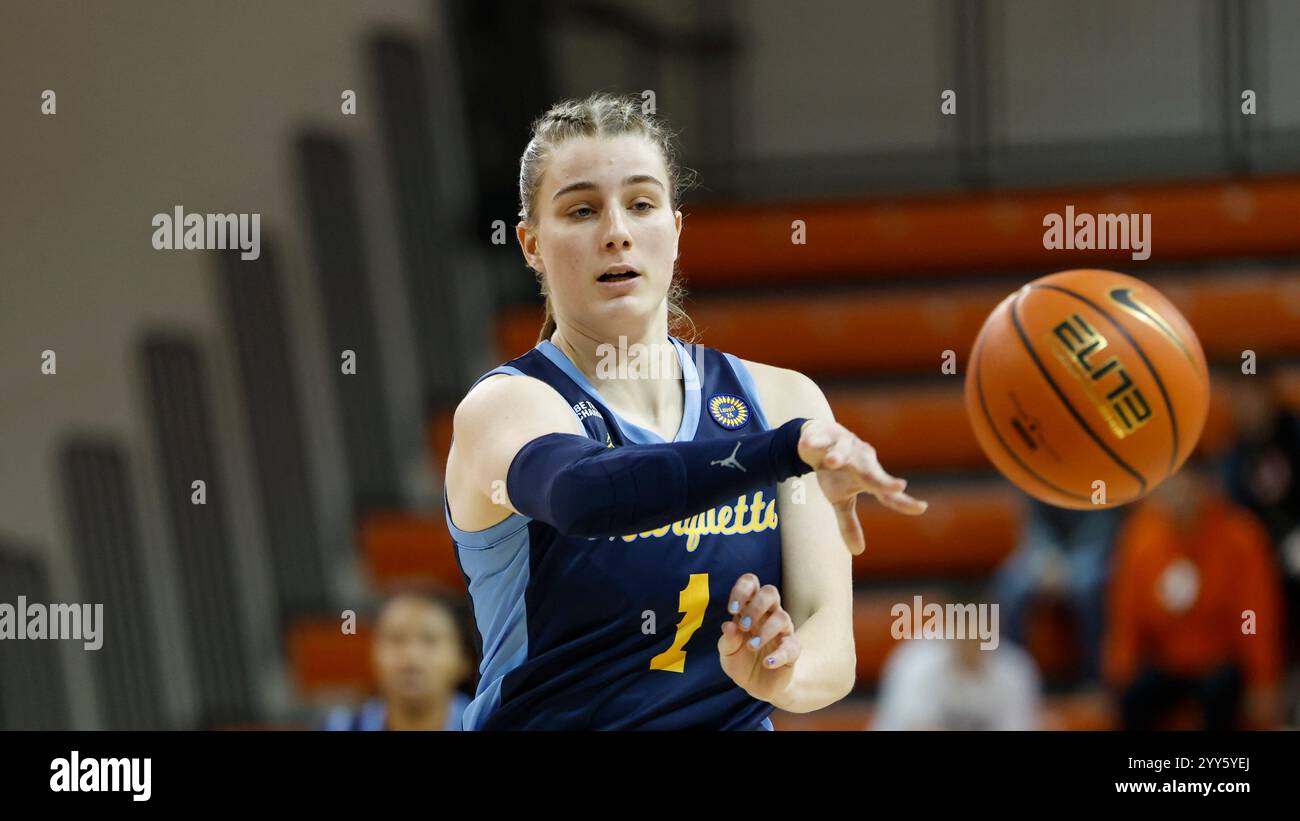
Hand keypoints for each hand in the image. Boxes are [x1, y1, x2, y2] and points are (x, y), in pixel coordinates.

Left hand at [718, 573, 800, 705]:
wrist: (755, 685)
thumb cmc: (740, 660)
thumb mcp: (728, 651)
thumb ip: (727, 639)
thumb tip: (727, 625)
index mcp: (750, 608)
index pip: (751, 583)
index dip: (742, 590)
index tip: (731, 609)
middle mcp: (768, 614)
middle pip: (770, 592)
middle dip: (756, 606)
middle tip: (743, 626)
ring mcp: (783, 631)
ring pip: (782, 617)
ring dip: (765, 631)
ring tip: (751, 646)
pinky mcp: (792, 650)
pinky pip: (791, 647)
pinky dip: (778, 655)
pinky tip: (767, 663)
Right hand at [797, 419, 927, 554]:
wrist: (818, 440)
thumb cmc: (834, 472)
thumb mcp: (840, 499)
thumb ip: (849, 523)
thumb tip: (857, 551)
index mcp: (868, 476)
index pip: (887, 492)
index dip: (903, 502)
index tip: (922, 508)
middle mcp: (861, 460)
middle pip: (871, 472)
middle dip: (882, 480)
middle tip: (898, 487)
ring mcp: (844, 445)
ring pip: (843, 451)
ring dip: (837, 456)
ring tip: (832, 461)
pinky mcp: (825, 435)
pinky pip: (819, 439)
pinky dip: (814, 443)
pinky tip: (806, 446)